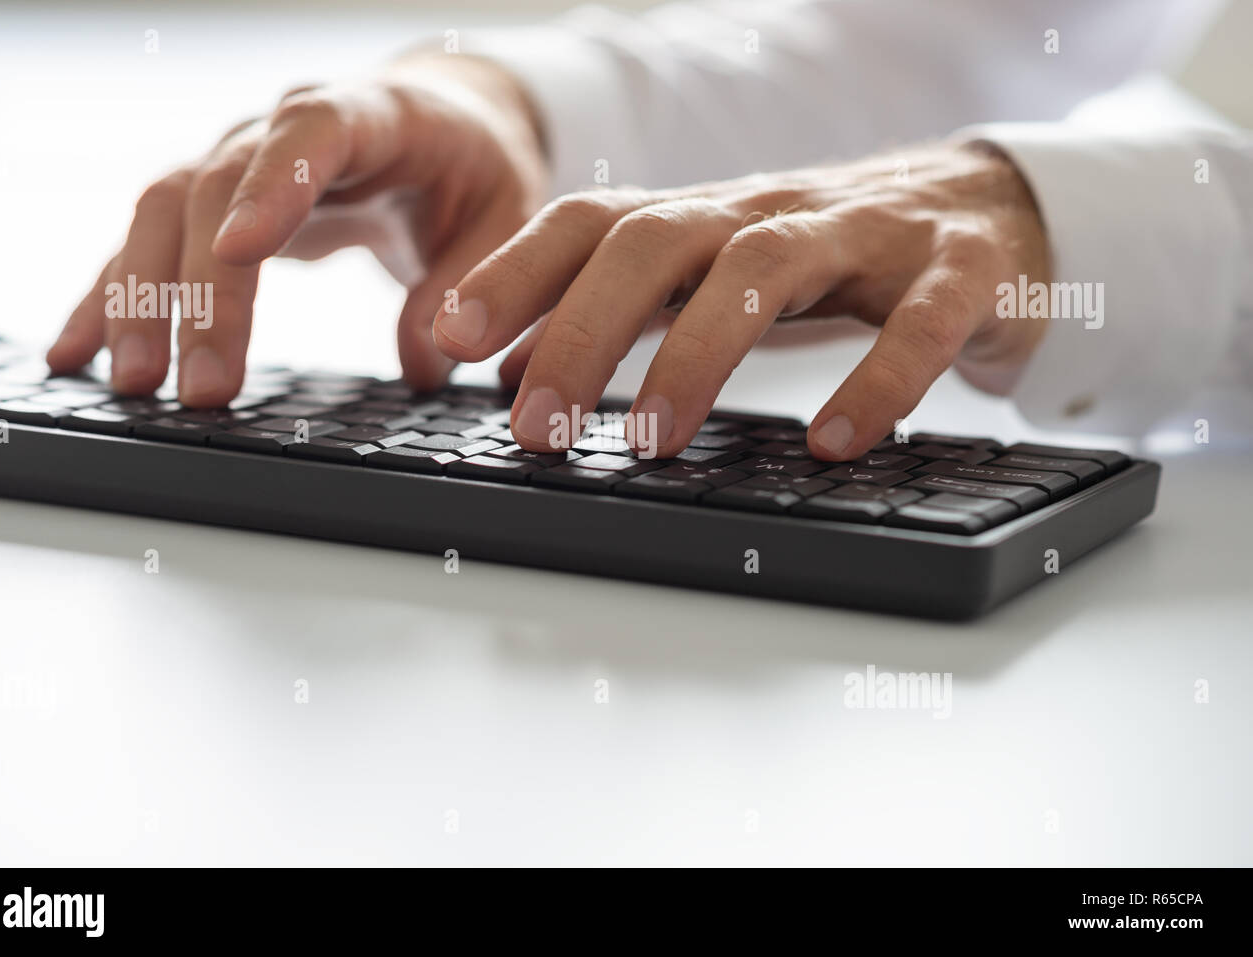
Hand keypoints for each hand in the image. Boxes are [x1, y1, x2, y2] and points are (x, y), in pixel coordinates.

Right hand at [47, 54, 547, 404]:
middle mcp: (285, 129)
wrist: (439, 120)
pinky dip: (113, 296)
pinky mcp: (214, 202)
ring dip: (142, 299)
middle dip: (204, 291)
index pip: (312, 131)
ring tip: (135, 384)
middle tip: (204, 385)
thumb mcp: (502, 214)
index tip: (241, 250)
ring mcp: (238, 161)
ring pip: (165, 213)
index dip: (274, 184)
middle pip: (218, 188)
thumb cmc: (472, 166)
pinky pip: (148, 242)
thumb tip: (426, 359)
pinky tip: (77, 352)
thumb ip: (470, 278)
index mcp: (371, 114)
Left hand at [433, 145, 1049, 459]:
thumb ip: (623, 319)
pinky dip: (877, 379)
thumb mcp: (716, 283)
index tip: (451, 338)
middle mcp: (772, 212)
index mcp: (708, 219)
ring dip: (698, 353)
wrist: (991, 212)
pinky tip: (833, 442)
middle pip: (657, 240)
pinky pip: (918, 320)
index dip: (516, 270)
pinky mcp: (959, 271)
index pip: (593, 223)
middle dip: (585, 331)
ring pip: (766, 265)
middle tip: (539, 427)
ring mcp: (867, 233)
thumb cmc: (831, 259)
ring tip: (652, 442)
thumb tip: (517, 370)